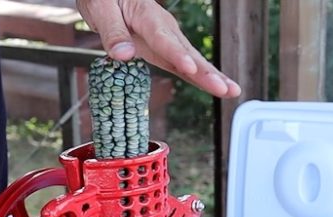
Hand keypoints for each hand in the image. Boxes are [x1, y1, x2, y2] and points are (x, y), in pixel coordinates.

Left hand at [76, 0, 240, 97]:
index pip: (163, 38)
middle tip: (223, 87)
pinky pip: (185, 65)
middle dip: (206, 71)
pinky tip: (217, 88)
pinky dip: (201, 77)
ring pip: (193, 60)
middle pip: (187, 52)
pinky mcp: (166, 49)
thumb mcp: (101, 9)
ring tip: (231, 91)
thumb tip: (124, 56)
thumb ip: (112, 33)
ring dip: (211, 76)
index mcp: (147, 15)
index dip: (177, 54)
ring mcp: (168, 38)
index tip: (189, 68)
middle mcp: (164, 27)